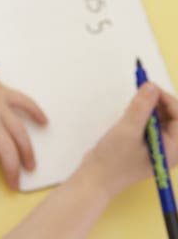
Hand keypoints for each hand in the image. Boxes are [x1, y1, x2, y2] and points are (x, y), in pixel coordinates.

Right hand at [79, 83, 177, 197]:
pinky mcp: (145, 146)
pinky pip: (150, 126)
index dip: (167, 99)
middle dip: (159, 102)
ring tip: (134, 102)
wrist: (95, 180)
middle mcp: (169, 148)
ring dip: (150, 108)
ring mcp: (157, 147)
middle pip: (173, 118)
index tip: (150, 87)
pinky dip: (142, 116)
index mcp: (173, 148)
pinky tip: (130, 113)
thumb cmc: (113, 159)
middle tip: (141, 90)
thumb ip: (141, 107)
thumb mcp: (127, 130)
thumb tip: (151, 86)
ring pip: (161, 120)